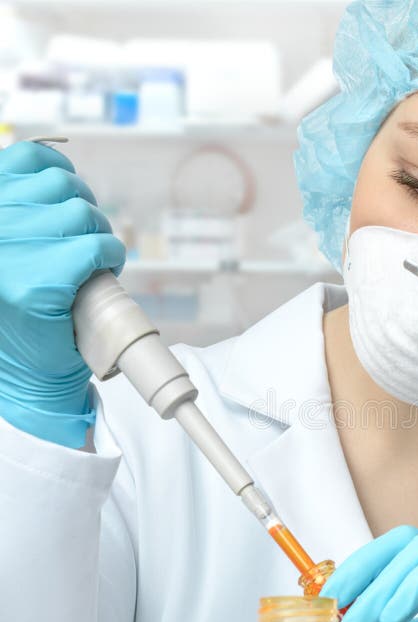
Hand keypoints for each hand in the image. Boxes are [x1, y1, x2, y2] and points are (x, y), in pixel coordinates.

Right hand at [0, 141, 125, 447]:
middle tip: (85, 244)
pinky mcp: (37, 281)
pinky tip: (103, 268)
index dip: (60, 174)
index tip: (68, 202)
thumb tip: (62, 170)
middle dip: (85, 212)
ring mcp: (8, 253)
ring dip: (99, 233)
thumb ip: (24, 206)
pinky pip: (96, 247)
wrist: (27, 371)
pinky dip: (109, 253)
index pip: (27, 157)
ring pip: (82, 212)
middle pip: (62, 184)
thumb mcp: (13, 243)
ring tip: (91, 260)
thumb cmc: (21, 307)